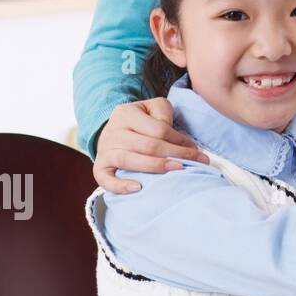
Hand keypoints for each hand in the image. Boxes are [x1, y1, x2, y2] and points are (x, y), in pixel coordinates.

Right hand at [93, 98, 208, 193]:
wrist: (111, 129)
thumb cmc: (140, 120)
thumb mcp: (153, 107)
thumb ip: (165, 115)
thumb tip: (179, 141)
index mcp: (126, 113)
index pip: (159, 129)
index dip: (179, 141)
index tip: (196, 150)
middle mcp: (113, 131)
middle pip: (148, 145)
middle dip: (175, 155)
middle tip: (196, 163)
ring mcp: (104, 150)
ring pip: (129, 160)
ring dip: (156, 167)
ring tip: (177, 170)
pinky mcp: (99, 168)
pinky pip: (105, 180)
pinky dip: (120, 186)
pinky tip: (139, 188)